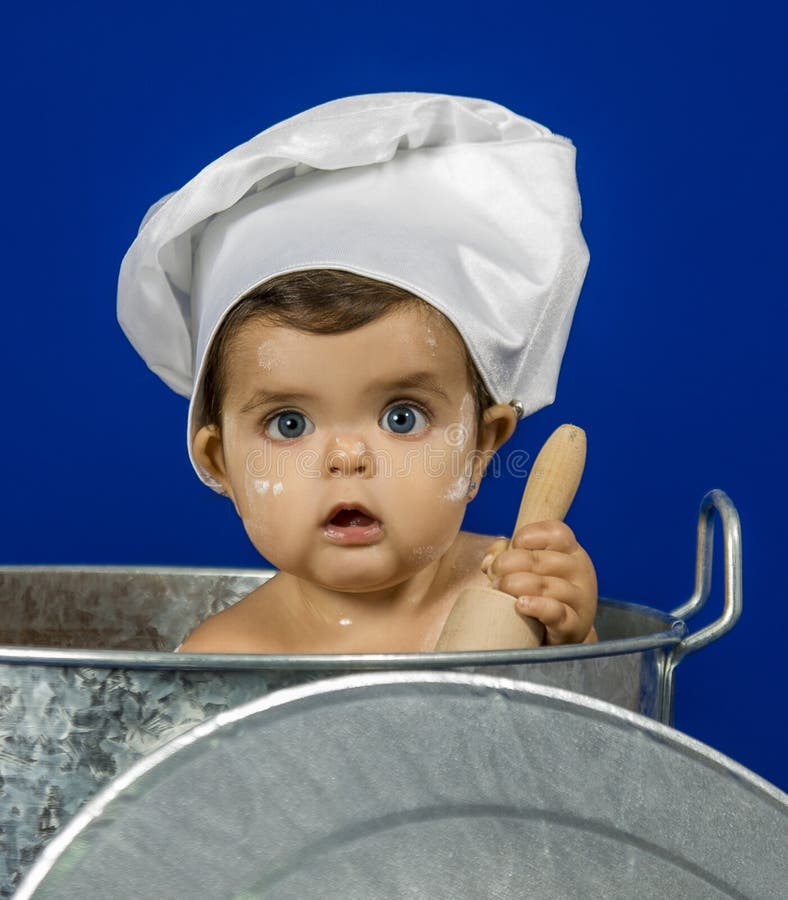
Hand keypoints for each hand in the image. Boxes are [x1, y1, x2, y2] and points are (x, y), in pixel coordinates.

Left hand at [482, 522, 597, 645]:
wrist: (556, 636)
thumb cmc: (538, 593)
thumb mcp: (526, 567)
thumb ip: (504, 554)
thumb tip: (489, 561)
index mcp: (570, 551)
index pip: (556, 533)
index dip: (528, 535)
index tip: (513, 546)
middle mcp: (580, 571)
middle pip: (544, 560)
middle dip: (509, 563)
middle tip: (494, 574)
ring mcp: (580, 598)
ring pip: (547, 586)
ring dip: (515, 585)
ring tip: (499, 588)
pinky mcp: (574, 624)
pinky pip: (556, 612)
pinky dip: (537, 607)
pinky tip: (521, 605)